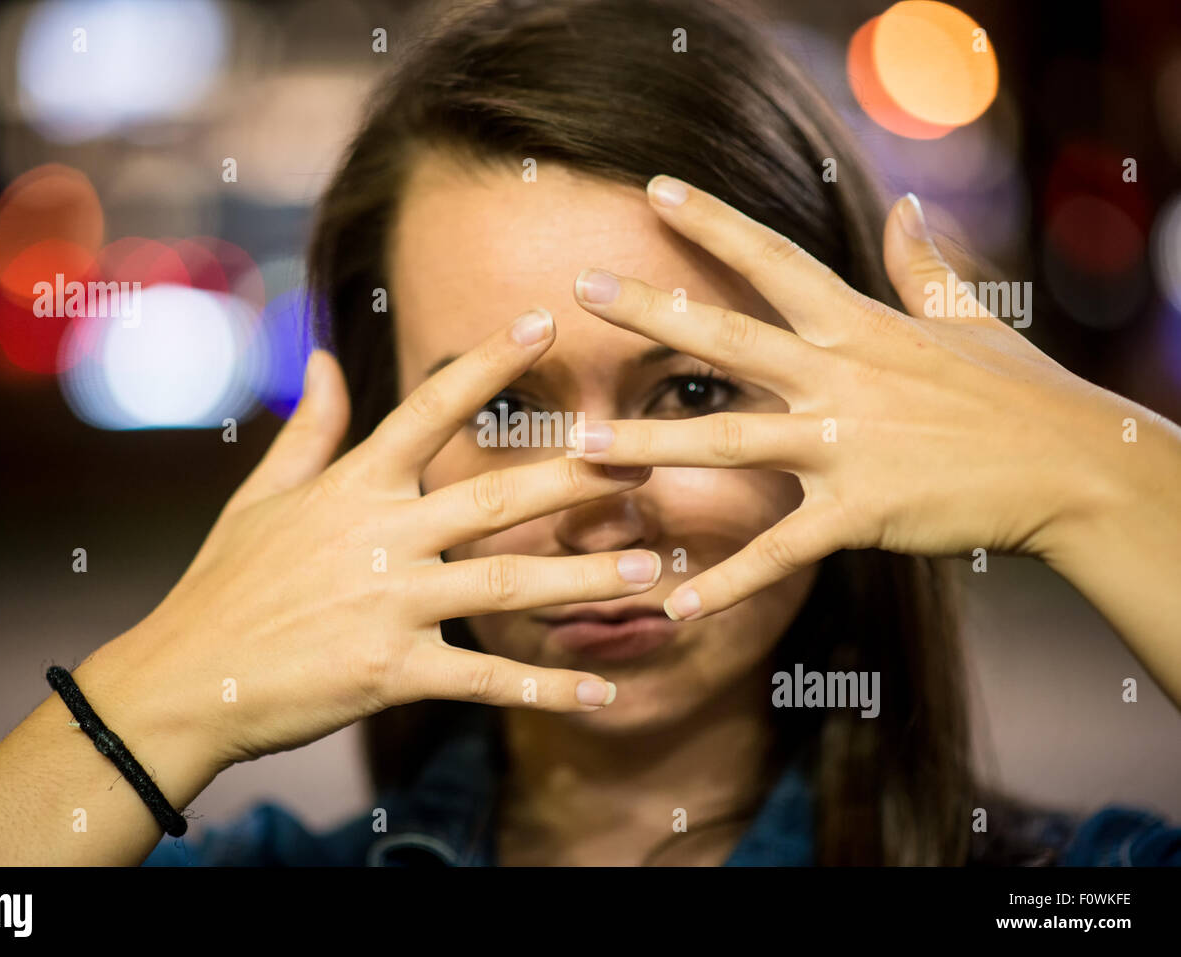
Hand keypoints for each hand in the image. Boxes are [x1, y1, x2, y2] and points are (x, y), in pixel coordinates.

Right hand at [88, 310, 661, 771]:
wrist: (183, 679)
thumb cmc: (226, 585)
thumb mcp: (260, 497)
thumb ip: (308, 428)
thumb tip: (322, 357)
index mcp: (352, 486)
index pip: (428, 410)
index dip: (488, 364)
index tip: (544, 323)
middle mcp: (377, 536)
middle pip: (494, 496)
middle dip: (575, 476)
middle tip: (645, 458)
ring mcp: (386, 604)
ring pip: (505, 583)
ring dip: (583, 575)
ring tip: (649, 569)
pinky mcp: (391, 671)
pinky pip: (483, 677)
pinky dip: (544, 688)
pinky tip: (600, 694)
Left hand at [567, 175, 1180, 629]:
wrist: (1070, 466)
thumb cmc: (1016, 391)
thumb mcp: (968, 317)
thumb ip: (925, 264)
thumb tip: (910, 208)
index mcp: (859, 325)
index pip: (774, 259)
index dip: (713, 222)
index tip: (655, 189)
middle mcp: (840, 376)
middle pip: (729, 337)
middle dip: (653, 312)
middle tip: (580, 290)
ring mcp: (846, 444)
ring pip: (730, 440)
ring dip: (652, 443)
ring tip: (582, 448)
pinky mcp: (861, 511)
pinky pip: (779, 551)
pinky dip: (729, 581)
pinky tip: (677, 604)